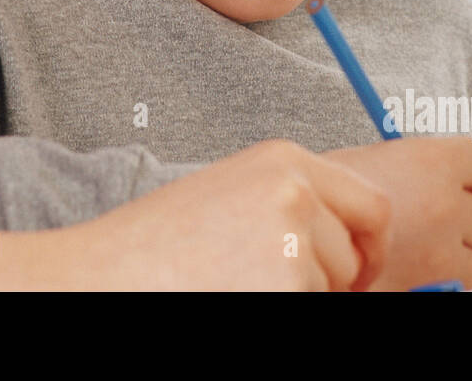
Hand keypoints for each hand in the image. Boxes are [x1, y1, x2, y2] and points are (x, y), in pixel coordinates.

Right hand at [0, 139, 391, 289]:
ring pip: (328, 292)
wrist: (99, 277)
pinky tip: (227, 298)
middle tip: (273, 288)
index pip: (371, 206)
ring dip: (293, 298)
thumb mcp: (230, 202)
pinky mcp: (286, 286)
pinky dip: (275, 310)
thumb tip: (351, 250)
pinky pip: (306, 309)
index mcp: (284, 160)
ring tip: (229, 288)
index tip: (355, 275)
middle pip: (355, 257)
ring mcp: (293, 241)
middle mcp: (296, 191)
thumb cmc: (154, 249)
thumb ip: (291, 209)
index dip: (369, 249)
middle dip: (332, 285)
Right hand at [321, 136, 471, 290]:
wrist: (291, 229)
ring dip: (458, 258)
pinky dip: (443, 282)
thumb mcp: (380, 159)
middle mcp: (443, 206)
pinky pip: (461, 288)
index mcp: (432, 162)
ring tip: (413, 248)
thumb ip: (431, 167)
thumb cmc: (325, 193)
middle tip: (433, 222)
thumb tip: (469, 181)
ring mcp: (439, 255)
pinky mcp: (433, 289)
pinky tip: (409, 269)